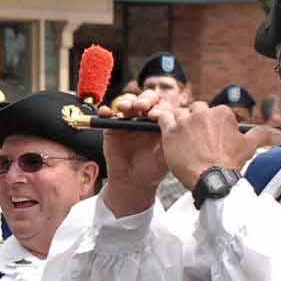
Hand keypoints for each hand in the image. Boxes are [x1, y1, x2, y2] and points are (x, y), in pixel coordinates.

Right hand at [96, 90, 172, 216]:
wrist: (134, 181)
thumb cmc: (153, 168)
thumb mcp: (167, 153)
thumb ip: (170, 137)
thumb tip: (173, 120)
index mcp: (161, 123)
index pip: (161, 106)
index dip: (158, 107)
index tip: (154, 116)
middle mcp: (145, 119)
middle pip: (146, 99)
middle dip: (144, 100)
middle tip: (141, 107)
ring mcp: (129, 121)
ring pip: (128, 102)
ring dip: (127, 101)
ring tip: (125, 108)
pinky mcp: (113, 127)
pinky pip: (109, 115)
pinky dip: (106, 111)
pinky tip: (106, 112)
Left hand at [161, 101, 255, 191]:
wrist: (211, 178)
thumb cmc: (230, 163)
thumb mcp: (250, 146)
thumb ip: (264, 135)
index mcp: (222, 113)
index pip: (214, 112)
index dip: (212, 124)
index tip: (212, 137)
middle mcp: (203, 113)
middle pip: (196, 110)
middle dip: (196, 120)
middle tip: (196, 137)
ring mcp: (185, 122)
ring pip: (179, 113)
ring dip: (180, 122)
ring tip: (181, 136)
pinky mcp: (170, 131)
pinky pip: (162, 118)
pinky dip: (162, 121)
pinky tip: (164, 129)